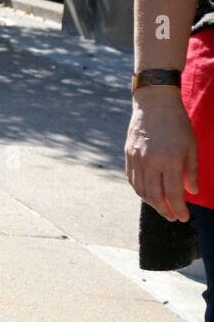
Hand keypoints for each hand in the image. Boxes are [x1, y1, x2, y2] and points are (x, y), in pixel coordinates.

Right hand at [126, 89, 198, 221]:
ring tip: (162, 207)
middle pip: (155, 196)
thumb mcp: (192, 147)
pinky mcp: (129, 155)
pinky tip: (148, 193)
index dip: (180, 209)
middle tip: (173, 216)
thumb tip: (192, 192)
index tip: (185, 217)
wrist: (155, 104)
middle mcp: (151, 163)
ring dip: (152, 203)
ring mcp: (137, 159)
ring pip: (141, 190)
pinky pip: (132, 179)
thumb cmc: (178, 124)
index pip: (174, 193)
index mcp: (170, 161)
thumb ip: (192, 171)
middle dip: (165, 210)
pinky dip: (140, 190)